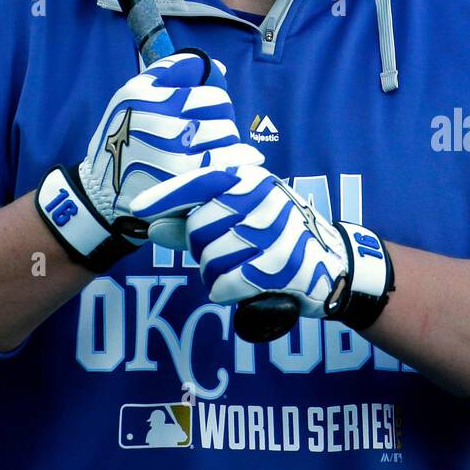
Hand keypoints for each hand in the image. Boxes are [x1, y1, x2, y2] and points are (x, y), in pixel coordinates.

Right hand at [35, 49, 260, 269]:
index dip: (209, 98)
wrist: (102, 191)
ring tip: (209, 149)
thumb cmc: (122, 137)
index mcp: (147, 95)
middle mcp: (161, 119)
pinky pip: (228, 159)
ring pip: (227, 133)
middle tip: (205, 132)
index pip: (208, 86)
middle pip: (222, 108)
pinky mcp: (186, 178)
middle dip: (219, 118)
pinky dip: (235, 159)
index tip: (200, 110)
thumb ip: (173, 71)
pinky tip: (229, 162)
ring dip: (225, 140)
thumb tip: (219, 67)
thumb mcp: (133, 95)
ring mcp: (176, 150)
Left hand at [134, 163, 392, 322]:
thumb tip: (152, 227)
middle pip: (197, 229)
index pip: (199, 183)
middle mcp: (260, 199)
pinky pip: (224, 284)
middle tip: (230, 250)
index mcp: (250, 179)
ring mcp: (270, 232)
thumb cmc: (277, 236)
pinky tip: (246, 285)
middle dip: (203, 247)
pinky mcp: (276, 266)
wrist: (333, 265)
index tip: (137, 209)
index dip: (165, 197)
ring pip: (209, 259)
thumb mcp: (240, 217)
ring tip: (243, 266)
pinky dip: (227, 290)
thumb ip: (195, 220)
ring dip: (216, 272)